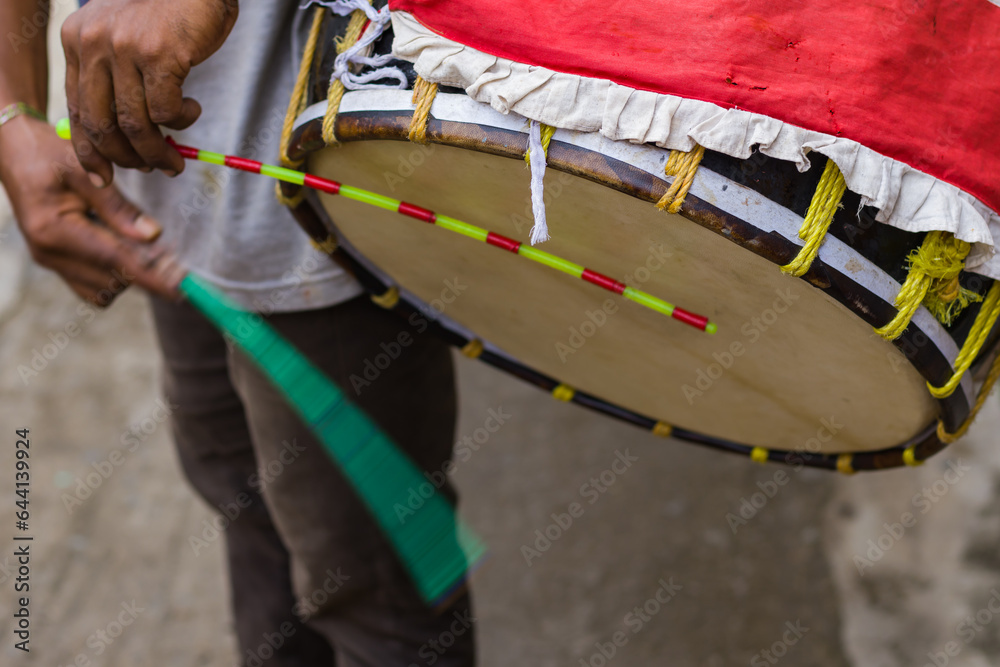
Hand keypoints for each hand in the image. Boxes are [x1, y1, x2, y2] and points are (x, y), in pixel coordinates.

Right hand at [0, 116, 184, 304]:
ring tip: (143, 245)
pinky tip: (122, 249)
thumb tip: (153, 236)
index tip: (181, 288)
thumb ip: (119, 207)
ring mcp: (49, 261)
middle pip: (111, 279)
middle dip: (145, 271)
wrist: (12, 152)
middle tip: (171, 255)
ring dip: (129, 274)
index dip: (151, 276)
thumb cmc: (47, 153)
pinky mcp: (55, 263)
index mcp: (53, 229)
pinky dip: (114, 275)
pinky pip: (92, 286)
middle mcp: (48, 253)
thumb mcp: (85, 171)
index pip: (113, 260)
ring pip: (104, 289)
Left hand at [60, 0, 237, 185]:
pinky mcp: (158, 54)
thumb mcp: (125, 39)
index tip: (104, 176)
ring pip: (135, 124)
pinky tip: (192, 109)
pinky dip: (181, 121)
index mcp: (78, 42)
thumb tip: (123, 137)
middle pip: (103, 124)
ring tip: (176, 158)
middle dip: (128, 158)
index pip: (76, 110)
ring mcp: (124, 48)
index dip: (89, 151)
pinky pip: (166, 111)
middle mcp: (93, 44)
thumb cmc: (167, 12)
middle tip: (154, 167)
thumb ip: (116, 78)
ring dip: (158, 151)